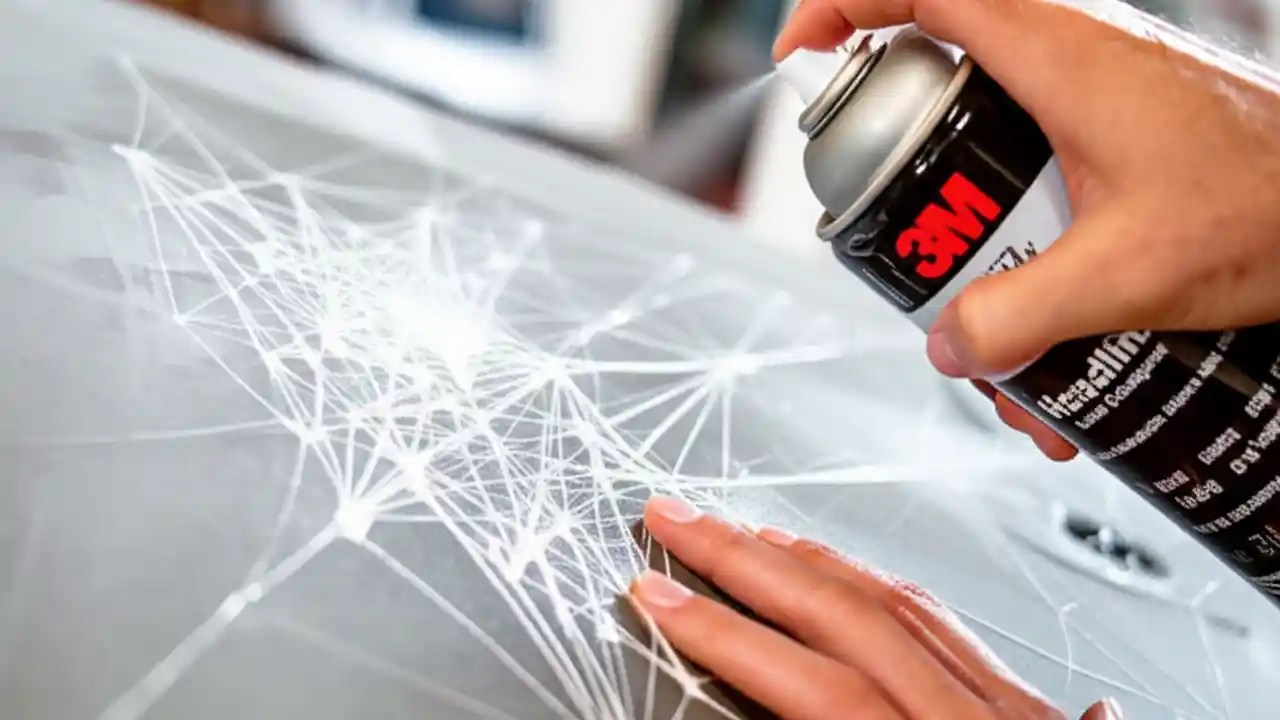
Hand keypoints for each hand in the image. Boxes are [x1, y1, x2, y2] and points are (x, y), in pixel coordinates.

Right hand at [628, 497, 1120, 719]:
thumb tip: (759, 705)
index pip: (815, 688)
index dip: (724, 636)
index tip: (659, 596)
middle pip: (849, 619)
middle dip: (749, 561)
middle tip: (680, 520)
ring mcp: (1011, 712)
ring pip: (899, 607)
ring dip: (809, 562)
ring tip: (744, 535)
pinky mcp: (1027, 707)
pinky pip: (943, 621)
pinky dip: (877, 584)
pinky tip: (843, 573)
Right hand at [774, 0, 1279, 459]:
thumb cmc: (1277, 207)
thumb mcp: (1131, 274)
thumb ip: (1024, 317)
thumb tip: (950, 349)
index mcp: (1059, 54)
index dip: (844, 9)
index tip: (797, 58)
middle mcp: (1072, 55)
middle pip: (939, 70)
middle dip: (901, 158)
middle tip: (897, 227)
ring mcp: (1097, 91)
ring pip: (988, 128)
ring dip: (968, 215)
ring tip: (990, 310)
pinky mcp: (1120, 129)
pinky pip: (1034, 157)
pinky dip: (1018, 227)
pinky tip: (1051, 314)